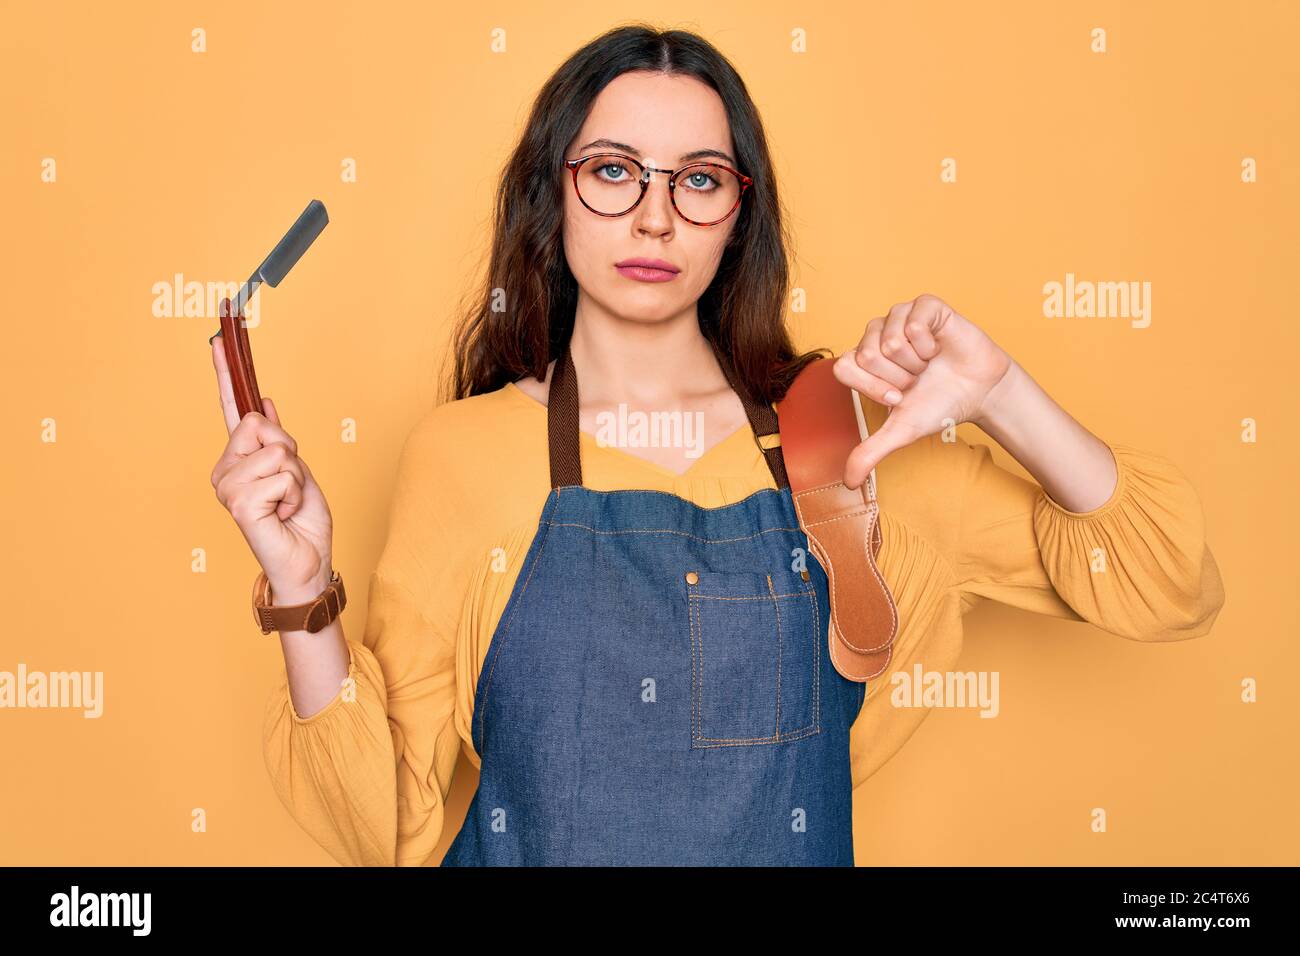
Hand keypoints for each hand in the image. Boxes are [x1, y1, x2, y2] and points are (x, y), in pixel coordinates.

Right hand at [209, 334, 334, 603]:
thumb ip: (278, 439)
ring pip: (277, 450)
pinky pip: (281, 474)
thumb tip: (265, 402)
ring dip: (295, 478)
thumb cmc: (301, 522)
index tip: (219, 339)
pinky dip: (293, 494)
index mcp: (239, 458)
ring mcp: (228, 487)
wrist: (307, 563)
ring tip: (286, 504)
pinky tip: (282, 515)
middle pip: (261, 425)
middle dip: (289, 451)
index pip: (232, 409)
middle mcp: (226, 470)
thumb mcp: (298, 470)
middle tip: (289, 486)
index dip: (227, 374)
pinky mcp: (238, 504)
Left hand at [834, 293, 1013, 489]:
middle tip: (917, 380)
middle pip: (868, 354)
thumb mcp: (900, 431)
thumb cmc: (938, 405)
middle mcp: (876, 334)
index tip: (899, 397)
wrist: (979, 392)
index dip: (873, 387)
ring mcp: (899, 316)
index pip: (845, 367)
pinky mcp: (925, 305)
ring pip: (889, 338)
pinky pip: (914, 321)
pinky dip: (929, 343)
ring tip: (928, 364)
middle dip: (899, 376)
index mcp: (862, 359)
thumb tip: (850, 484)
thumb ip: (871, 452)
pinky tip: (939, 348)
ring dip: (915, 361)